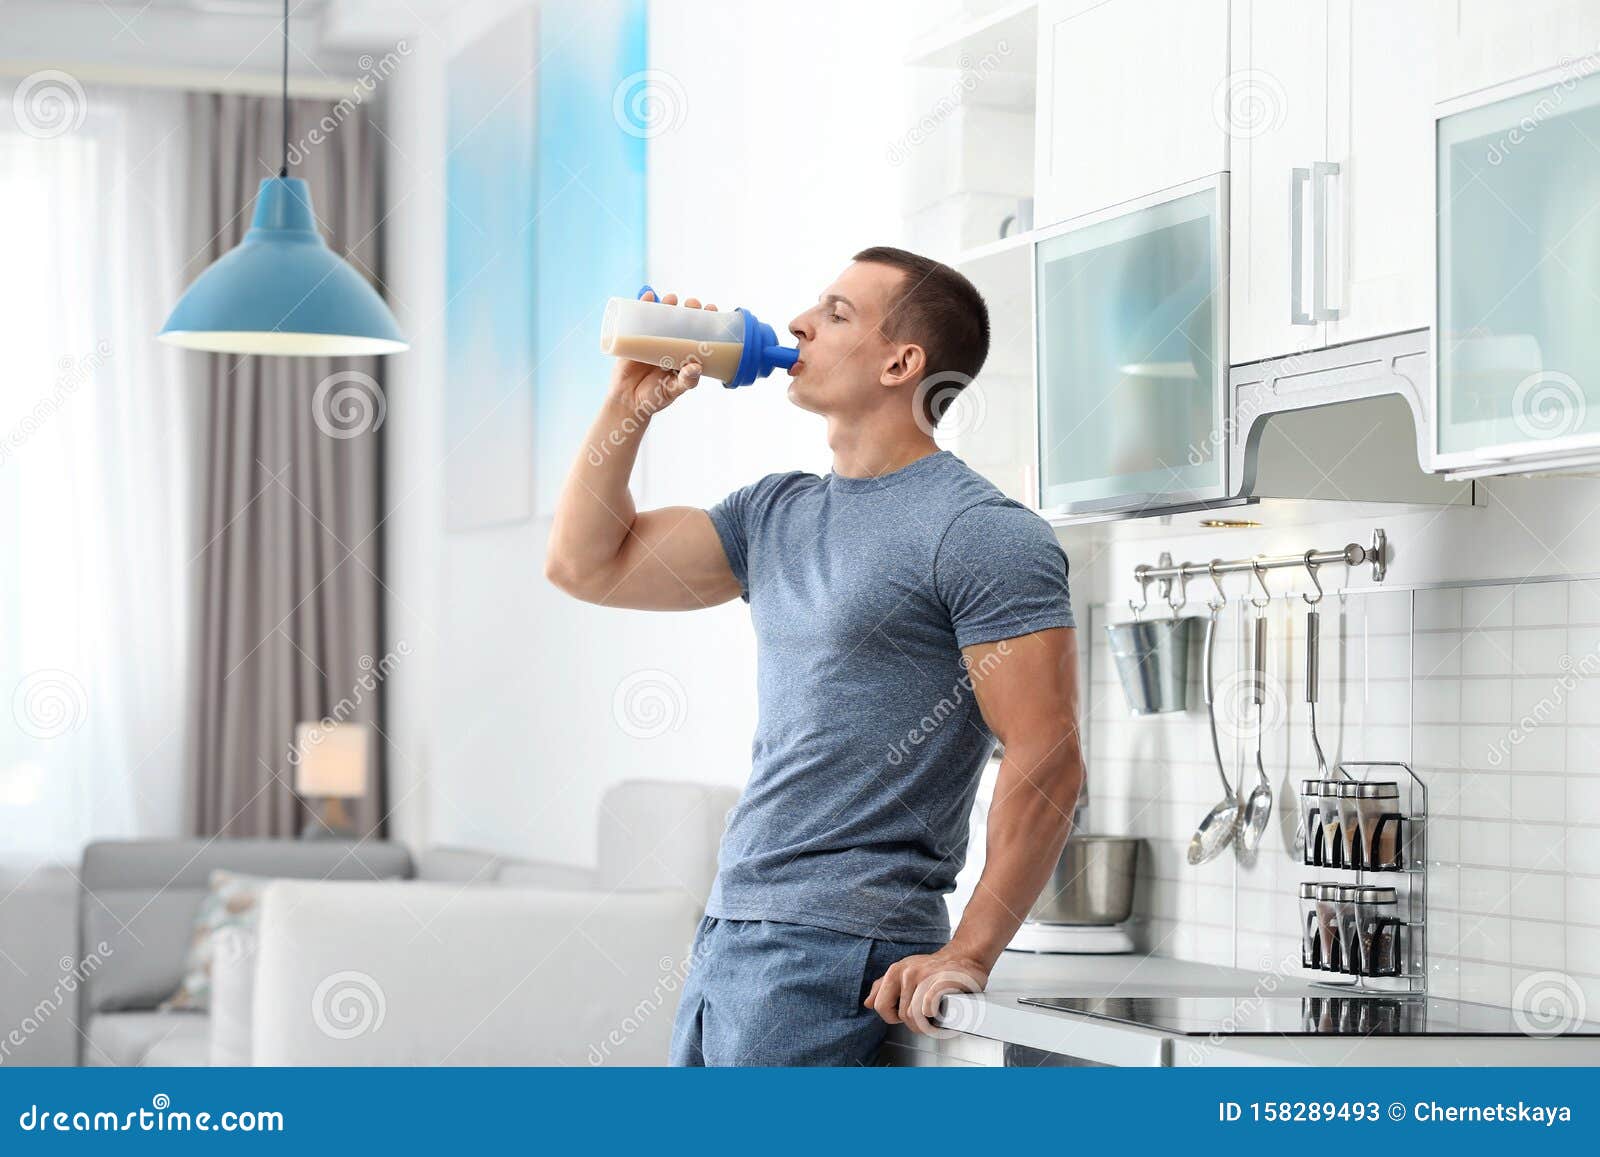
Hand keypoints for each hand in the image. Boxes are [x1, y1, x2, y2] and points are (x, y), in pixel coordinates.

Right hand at [607, 291, 718, 418]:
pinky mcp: (634, 339)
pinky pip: (639, 319)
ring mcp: (652, 340)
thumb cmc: (655, 397)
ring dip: (668, 304)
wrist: (627, 402)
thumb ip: (686, 381)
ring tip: (672, 299)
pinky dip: (643, 305)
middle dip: (690, 309)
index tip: (713, 309)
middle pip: (683, 321)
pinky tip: (648, 295)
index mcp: (684, 354)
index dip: (707, 320)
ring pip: (662, 317)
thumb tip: (696, 366)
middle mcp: (670, 344)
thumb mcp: (674, 390)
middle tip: (693, 304)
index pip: (699, 333)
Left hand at [863, 946, 990, 1034]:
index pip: (880, 1006)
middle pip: (902, 1015)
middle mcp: (907, 972)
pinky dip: (934, 1013)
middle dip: (914, 1023)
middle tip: (925, 1018)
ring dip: (928, 1023)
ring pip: (916, 1015)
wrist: (965, 957)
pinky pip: (928, 1007)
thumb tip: (868, 1003)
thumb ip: (884, 987)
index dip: (893, 1016)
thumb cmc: (935, 969)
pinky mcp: (942, 981)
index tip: (905, 1013)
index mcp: (895, 971)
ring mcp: (925, 976)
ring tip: (936, 1015)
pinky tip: (941, 1008)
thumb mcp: (905, 972)